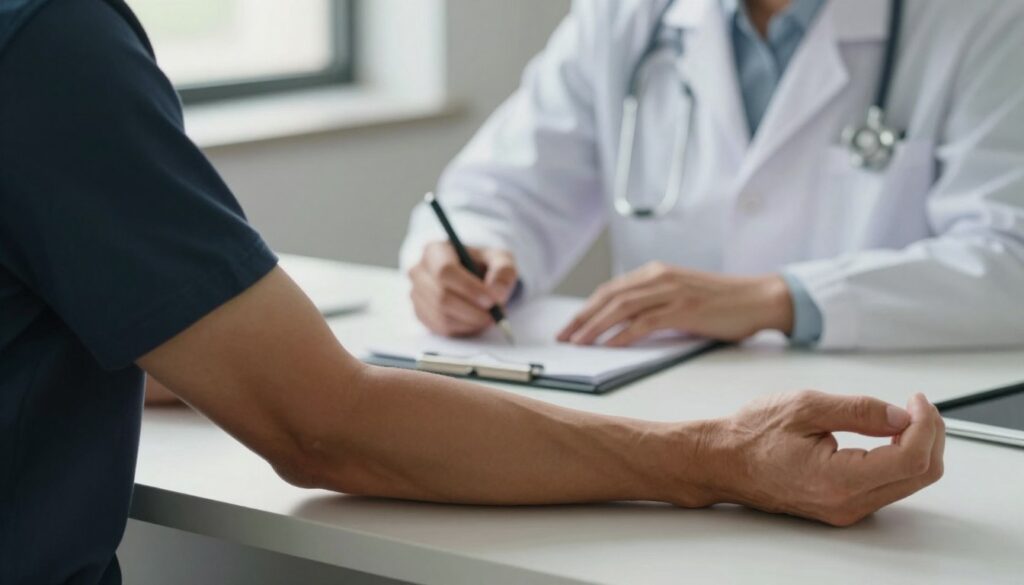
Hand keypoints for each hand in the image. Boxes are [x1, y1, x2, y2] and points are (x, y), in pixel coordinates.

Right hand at [409, 241, 518, 336]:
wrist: (472, 276)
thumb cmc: (484, 265)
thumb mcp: (500, 259)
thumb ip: (504, 272)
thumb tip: (496, 293)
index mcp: (436, 250)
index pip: (445, 271)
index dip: (469, 288)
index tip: (492, 300)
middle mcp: (419, 271)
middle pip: (441, 296)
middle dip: (472, 310)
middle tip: (495, 315)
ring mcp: (417, 294)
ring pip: (441, 315)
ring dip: (470, 321)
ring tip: (489, 317)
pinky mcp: (420, 313)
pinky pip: (440, 327)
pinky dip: (462, 329)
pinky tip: (475, 321)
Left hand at [557, 262, 792, 345]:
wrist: (759, 298)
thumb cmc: (721, 303)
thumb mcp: (680, 296)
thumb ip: (653, 304)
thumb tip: (620, 326)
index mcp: (656, 272)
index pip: (611, 290)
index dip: (586, 309)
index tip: (568, 327)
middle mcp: (660, 277)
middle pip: (609, 297)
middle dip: (582, 318)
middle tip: (563, 338)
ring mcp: (672, 292)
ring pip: (622, 308)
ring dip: (595, 327)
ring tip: (579, 344)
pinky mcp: (685, 309)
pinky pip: (645, 322)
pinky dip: (623, 334)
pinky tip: (608, 346)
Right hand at [698, 391, 944, 526]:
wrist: (723, 461)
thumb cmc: (752, 435)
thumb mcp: (806, 406)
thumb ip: (859, 410)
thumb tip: (902, 416)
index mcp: (838, 480)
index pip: (911, 460)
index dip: (926, 425)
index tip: (915, 400)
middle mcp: (847, 504)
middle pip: (920, 475)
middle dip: (928, 435)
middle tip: (914, 405)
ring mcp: (847, 510)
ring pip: (909, 482)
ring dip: (916, 446)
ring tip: (899, 416)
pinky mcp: (844, 506)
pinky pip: (889, 485)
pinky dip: (899, 458)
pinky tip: (887, 436)